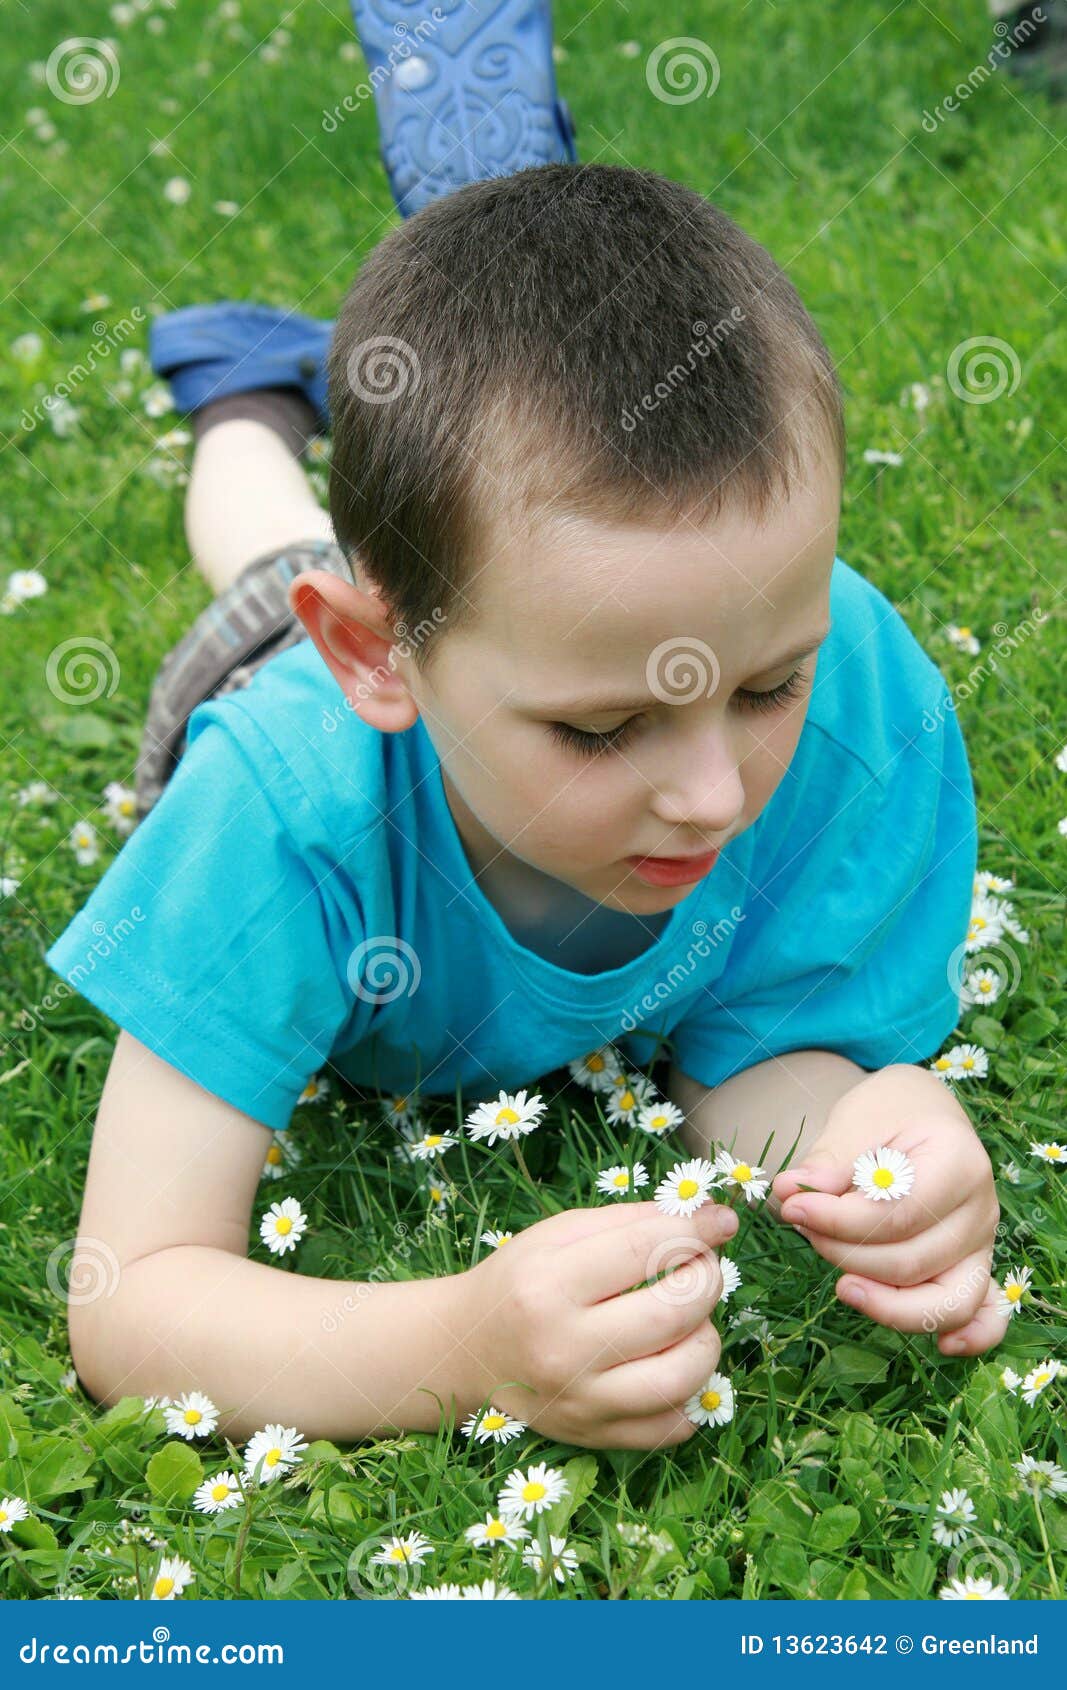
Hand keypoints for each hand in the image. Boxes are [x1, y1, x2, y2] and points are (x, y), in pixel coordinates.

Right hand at [453, 1199, 738, 1448]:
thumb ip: (630, 1222)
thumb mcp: (558, 1234)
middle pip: (673, 1313)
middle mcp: (563, 1349)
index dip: (695, 1232)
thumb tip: (708, 1221)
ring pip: (683, 1376)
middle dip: (707, 1280)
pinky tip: (675, 1362)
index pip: (644, 1251)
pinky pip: (672, 1426)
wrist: (470, 1350)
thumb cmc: (519, 1280)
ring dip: (706, 1337)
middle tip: (702, 1267)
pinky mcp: (595, 1438)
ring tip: (691, 1318)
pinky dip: (691, 1394)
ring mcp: (581, 1402)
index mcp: (547, 1286)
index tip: (722, 1222)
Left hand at [771, 1064, 1004, 1356]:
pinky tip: (941, 1347)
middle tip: (800, 1225)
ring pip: (944, 1301)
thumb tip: (789, 1193)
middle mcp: (981, 1209)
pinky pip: (984, 1315)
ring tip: (840, 1284)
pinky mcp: (974, 1267)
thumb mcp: (857, 1118)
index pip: (897, 1214)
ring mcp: (981, 1244)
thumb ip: (828, 1161)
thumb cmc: (889, 1112)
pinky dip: (970, 1336)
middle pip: (912, 1262)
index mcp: (959, 1162)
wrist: (922, 1112)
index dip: (838, 1220)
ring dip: (883, 1301)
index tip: (791, 1206)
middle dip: (844, 1253)